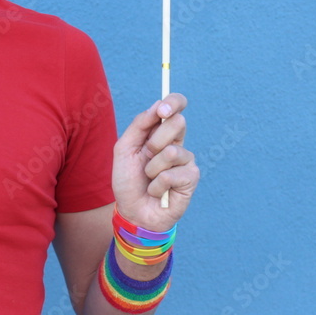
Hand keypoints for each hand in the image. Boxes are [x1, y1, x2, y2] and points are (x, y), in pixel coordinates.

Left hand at [111, 93, 198, 231]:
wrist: (131, 212)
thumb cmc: (128, 181)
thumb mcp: (124, 149)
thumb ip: (138, 125)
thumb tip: (157, 106)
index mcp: (160, 132)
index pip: (176, 108)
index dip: (174, 102)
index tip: (163, 109)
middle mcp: (177, 142)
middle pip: (178, 123)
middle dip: (155, 140)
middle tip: (147, 155)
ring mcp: (186, 160)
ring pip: (172, 152)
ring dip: (152, 169)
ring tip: (149, 179)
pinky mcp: (191, 178)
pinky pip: (171, 174)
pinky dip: (157, 185)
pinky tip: (157, 192)